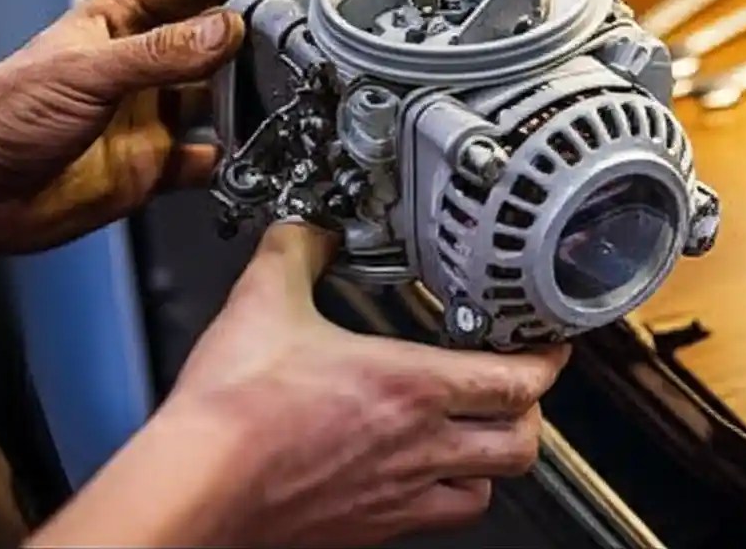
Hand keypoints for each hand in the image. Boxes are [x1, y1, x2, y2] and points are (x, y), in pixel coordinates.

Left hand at [0, 0, 300, 252]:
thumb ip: (163, 52)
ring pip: (218, 102)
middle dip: (255, 38)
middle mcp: (139, 69)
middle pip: (212, 43)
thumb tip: (227, 28)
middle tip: (297, 36)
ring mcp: (148, 117)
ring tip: (283, 99)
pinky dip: (233, 162)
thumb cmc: (1, 117)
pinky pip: (207, 162)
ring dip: (250, 103)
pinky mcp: (153, 166)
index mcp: (116, 26)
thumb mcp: (88, 71)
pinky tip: (251, 159)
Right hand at [29, 223, 569, 547]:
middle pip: (524, 440)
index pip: (520, 379)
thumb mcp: (265, 302)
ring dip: (496, 457)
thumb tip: (308, 227)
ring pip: (491, 486)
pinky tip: (429, 471)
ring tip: (482, 430)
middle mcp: (421, 445)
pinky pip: (442, 518)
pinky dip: (452, 494)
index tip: (550, 342)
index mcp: (413, 386)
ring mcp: (401, 493)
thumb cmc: (233, 409)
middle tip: (518, 386)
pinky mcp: (374, 527)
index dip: (548, 359)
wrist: (196, 488)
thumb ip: (297, 251)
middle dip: (532, 411)